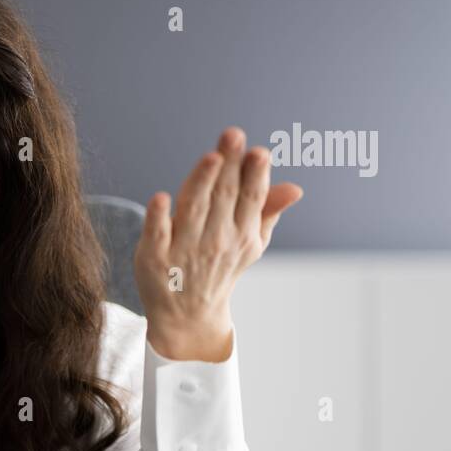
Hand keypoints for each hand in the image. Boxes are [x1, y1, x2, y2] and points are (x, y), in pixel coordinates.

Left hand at [133, 126, 302, 361]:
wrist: (187, 315)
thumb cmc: (219, 268)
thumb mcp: (249, 244)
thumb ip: (267, 211)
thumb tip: (296, 188)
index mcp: (241, 234)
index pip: (250, 198)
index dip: (254, 174)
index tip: (259, 151)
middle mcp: (215, 241)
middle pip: (223, 197)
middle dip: (229, 166)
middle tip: (233, 135)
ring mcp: (183, 250)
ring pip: (193, 210)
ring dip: (201, 183)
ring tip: (210, 157)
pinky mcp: (154, 258)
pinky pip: (157, 234)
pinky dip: (158, 217)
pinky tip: (160, 197)